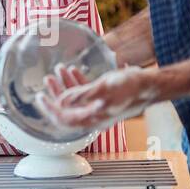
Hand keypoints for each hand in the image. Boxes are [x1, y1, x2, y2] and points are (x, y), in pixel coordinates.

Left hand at [36, 64, 160, 133]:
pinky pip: (86, 94)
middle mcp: (93, 116)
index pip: (63, 118)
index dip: (49, 109)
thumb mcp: (102, 88)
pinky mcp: (104, 100)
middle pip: (67, 109)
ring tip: (58, 69)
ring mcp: (99, 108)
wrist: (150, 85)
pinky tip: (73, 70)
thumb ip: (80, 96)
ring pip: (76, 100)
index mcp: (92, 118)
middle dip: (55, 93)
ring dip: (66, 85)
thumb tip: (60, 103)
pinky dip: (78, 83)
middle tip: (47, 79)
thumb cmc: (130, 87)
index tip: (39, 97)